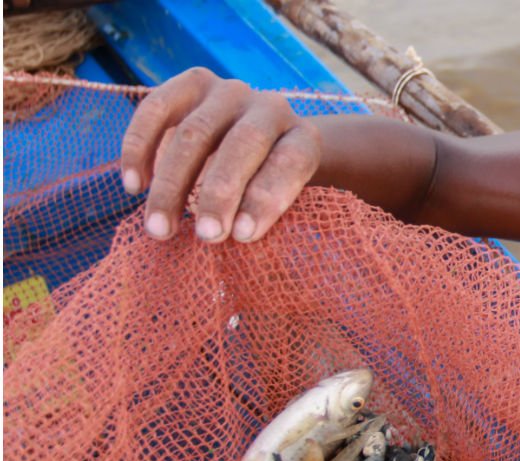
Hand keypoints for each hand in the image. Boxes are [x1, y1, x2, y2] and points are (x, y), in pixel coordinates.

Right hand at [119, 67, 320, 242]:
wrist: (254, 138)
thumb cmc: (264, 182)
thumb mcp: (275, 197)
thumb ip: (259, 210)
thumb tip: (232, 232)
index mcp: (303, 139)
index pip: (291, 163)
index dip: (267, 200)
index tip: (243, 236)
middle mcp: (271, 107)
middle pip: (242, 146)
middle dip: (220, 194)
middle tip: (205, 236)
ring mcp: (230, 91)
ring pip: (193, 134)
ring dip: (171, 186)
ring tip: (158, 228)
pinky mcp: (192, 83)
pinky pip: (156, 110)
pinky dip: (139, 149)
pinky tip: (134, 186)